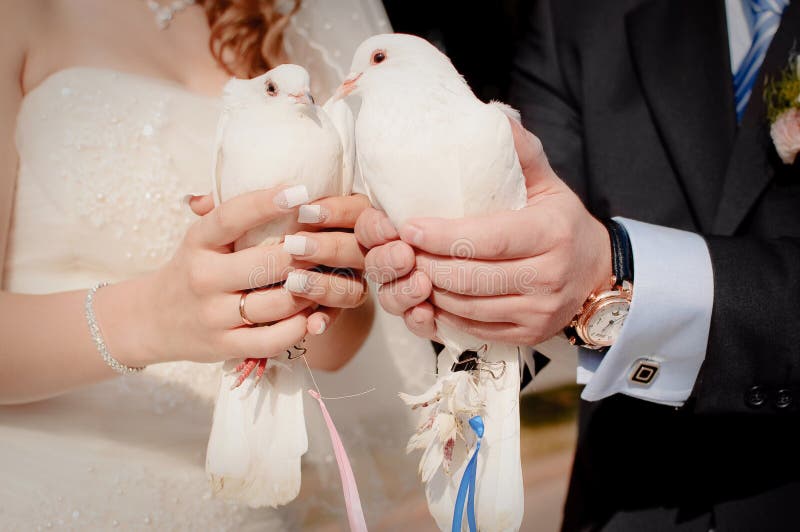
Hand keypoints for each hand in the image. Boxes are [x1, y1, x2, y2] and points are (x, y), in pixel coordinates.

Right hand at [107, 187, 368, 367]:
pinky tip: (312, 314)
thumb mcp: (200, 239)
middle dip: (304, 254)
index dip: (266, 203)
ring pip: (277, 303)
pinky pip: (273, 339)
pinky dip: (299, 327)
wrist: (153, 319)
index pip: (231, 217)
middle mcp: (204, 278)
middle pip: (267, 263)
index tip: (300, 191)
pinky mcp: (225, 346)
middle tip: (329, 245)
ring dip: (309, 291)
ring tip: (326, 279)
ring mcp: (214, 315)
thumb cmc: (193, 270)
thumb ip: (232, 215)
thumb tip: (279, 185)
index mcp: (197, 242)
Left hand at [356, 120, 611, 344]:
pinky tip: (431, 294)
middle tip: (401, 249)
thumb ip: (519, 151)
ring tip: (412, 269)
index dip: (443, 236)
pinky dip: (446, 313)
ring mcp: (539, 312)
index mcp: (551, 233)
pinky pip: (474, 328)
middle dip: (427, 264)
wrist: (597, 273)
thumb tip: (489, 113)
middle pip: (470, 277)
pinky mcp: (529, 334)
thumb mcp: (548, 183)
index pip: (487, 239)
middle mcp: (548, 277)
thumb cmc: (561, 222)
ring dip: (431, 290)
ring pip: (467, 307)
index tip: (409, 226)